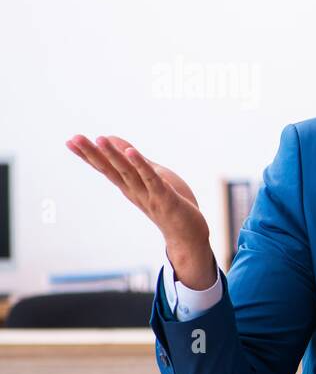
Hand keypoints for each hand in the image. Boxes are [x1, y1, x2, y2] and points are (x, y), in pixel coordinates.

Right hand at [66, 135, 216, 289]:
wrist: (188, 235)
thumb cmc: (169, 203)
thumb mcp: (151, 177)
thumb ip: (134, 160)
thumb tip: (114, 142)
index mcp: (129, 186)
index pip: (105, 168)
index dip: (88, 155)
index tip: (70, 141)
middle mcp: (134, 190)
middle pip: (110, 169)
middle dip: (92, 154)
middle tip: (74, 138)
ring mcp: (148, 195)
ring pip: (127, 172)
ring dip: (114, 155)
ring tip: (100, 139)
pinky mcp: (165, 197)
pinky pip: (151, 179)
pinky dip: (141, 166)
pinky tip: (131, 152)